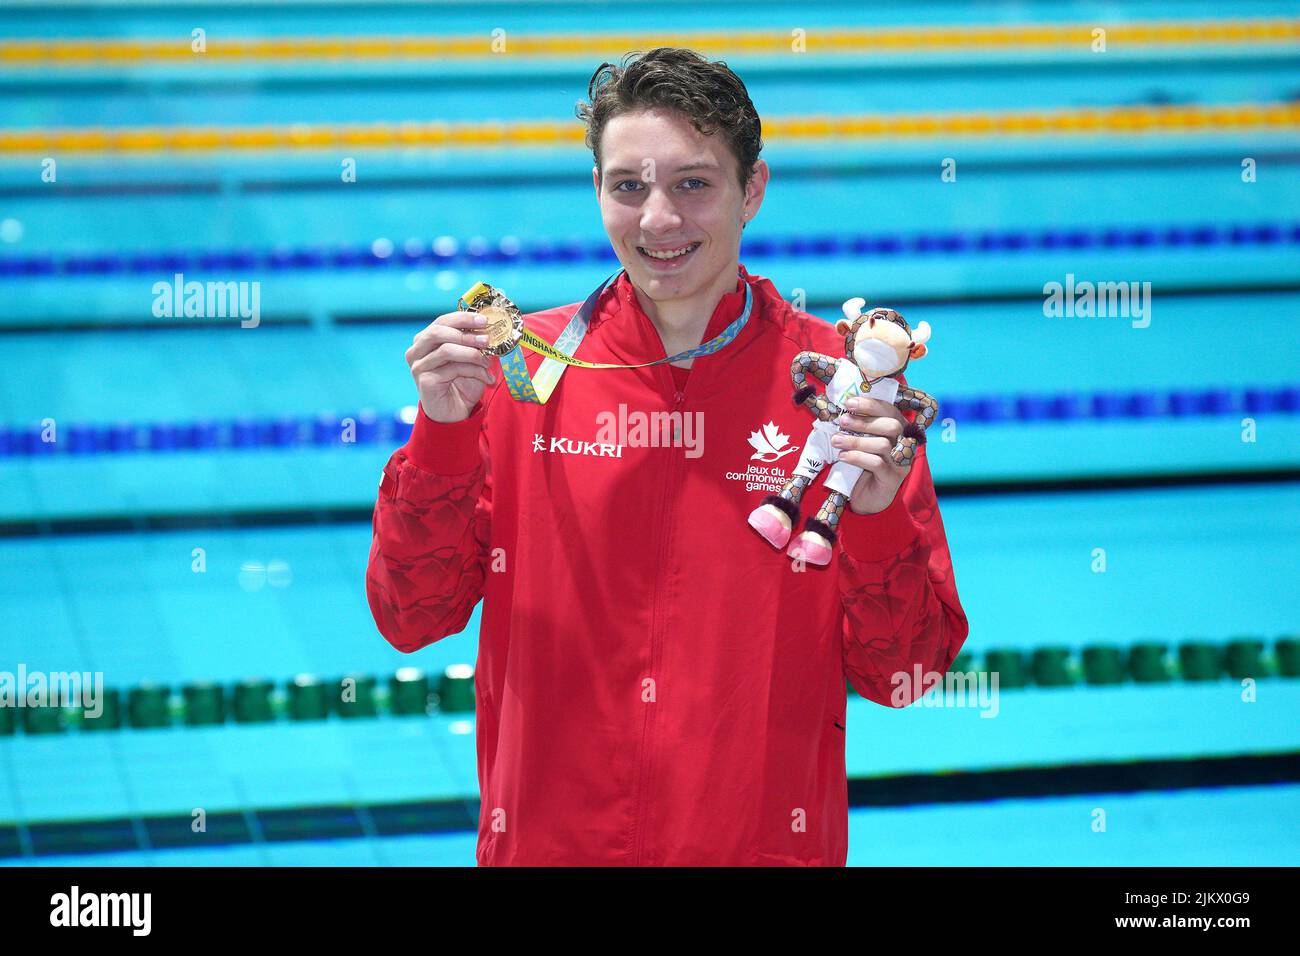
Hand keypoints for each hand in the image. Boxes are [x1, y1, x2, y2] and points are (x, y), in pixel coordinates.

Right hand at [405, 310, 496, 422]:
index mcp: (425, 340)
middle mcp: (416, 351)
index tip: (483, 320)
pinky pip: (453, 369)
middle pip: (438, 332)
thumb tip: (490, 328)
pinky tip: (487, 377)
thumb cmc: (461, 383)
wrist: (455, 413)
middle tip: (486, 339)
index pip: (441, 321)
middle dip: (466, 334)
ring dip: (472, 353)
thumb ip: (475, 343)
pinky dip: (474, 371)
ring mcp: (418, 366)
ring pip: (446, 350)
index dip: (463, 318)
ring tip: (488, 361)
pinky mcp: (425, 381)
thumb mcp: (470, 359)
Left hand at [830, 397, 912, 514]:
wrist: (868, 498)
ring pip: (882, 445)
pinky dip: (857, 457)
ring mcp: (901, 462)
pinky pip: (876, 463)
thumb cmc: (864, 465)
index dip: (871, 405)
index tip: (849, 403)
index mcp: (899, 431)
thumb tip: (841, 410)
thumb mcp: (863, 442)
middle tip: (842, 421)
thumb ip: (860, 427)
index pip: (890, 411)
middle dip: (864, 421)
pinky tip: (843, 456)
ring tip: (836, 440)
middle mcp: (905, 445)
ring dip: (856, 440)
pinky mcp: (893, 478)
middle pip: (891, 426)